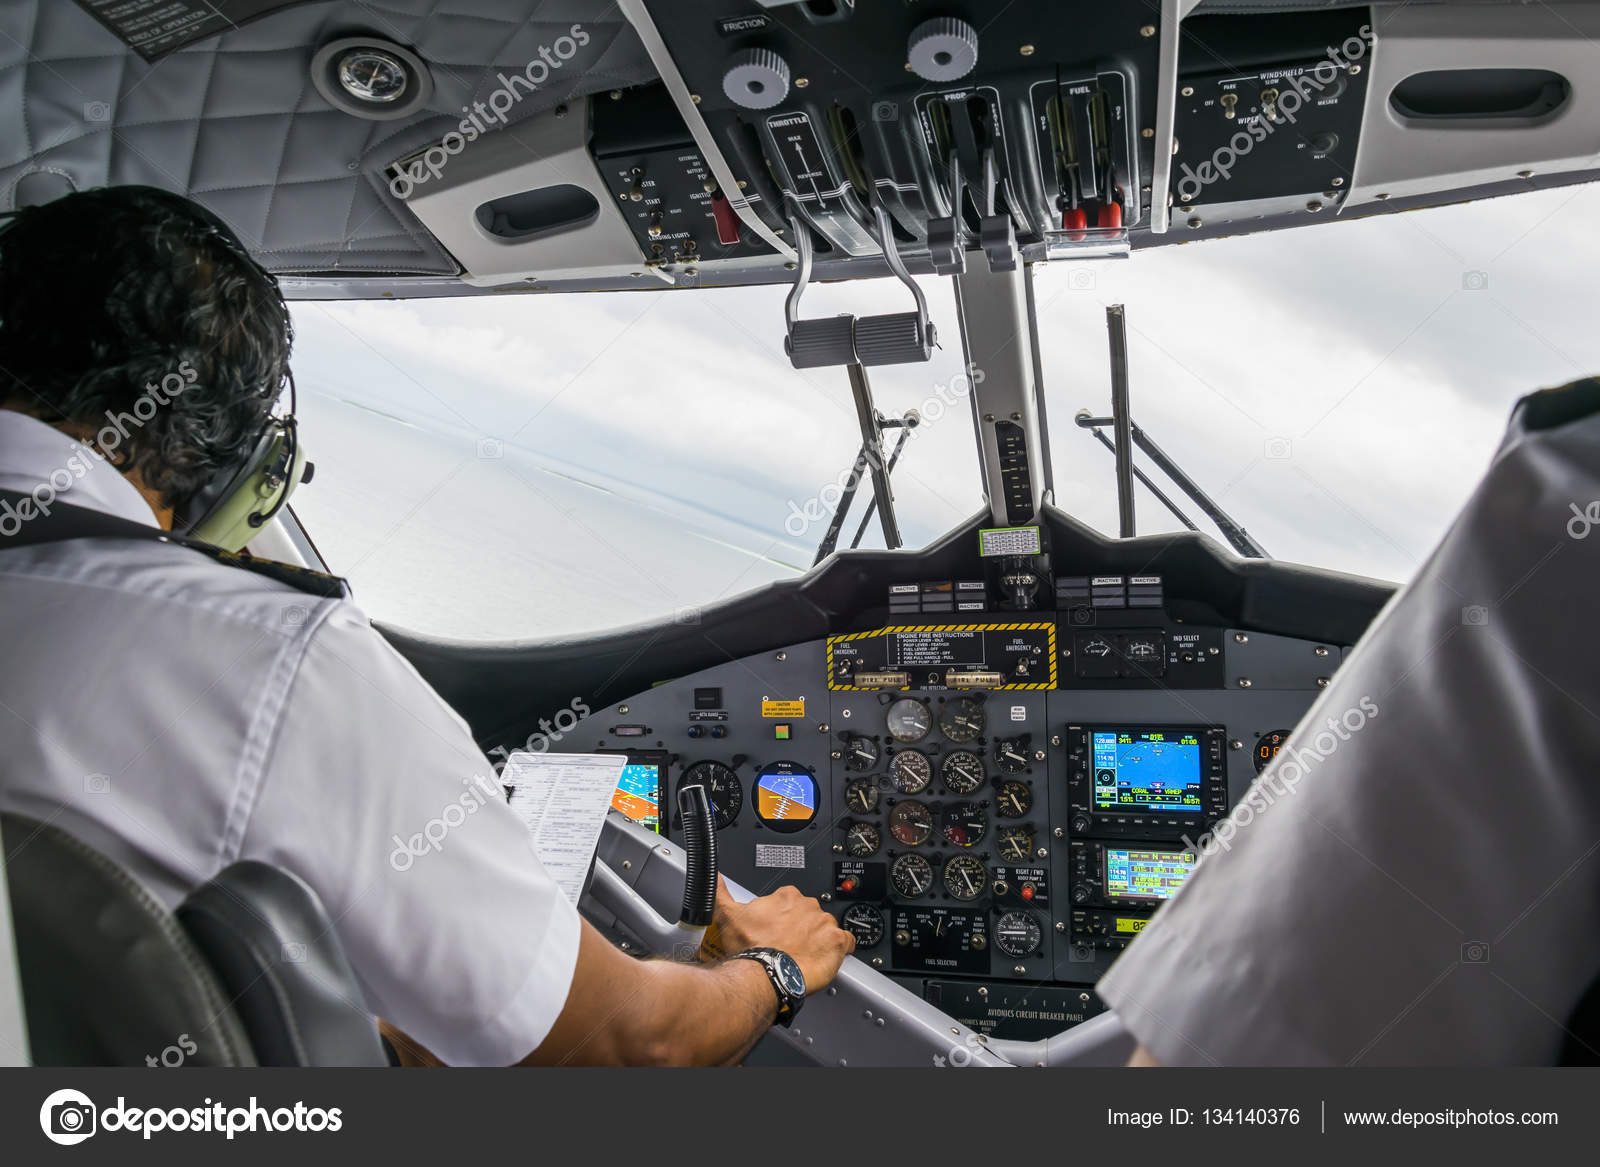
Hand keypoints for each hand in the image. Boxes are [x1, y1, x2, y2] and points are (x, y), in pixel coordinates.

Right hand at [705, 877, 854, 991]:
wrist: (764, 974)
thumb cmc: (750, 948)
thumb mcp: (727, 915)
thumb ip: (720, 892)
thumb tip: (715, 877)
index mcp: (786, 896)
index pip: (790, 902)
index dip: (784, 918)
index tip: (777, 929)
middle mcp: (808, 906)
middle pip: (809, 914)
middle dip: (801, 928)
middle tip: (789, 945)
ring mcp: (824, 924)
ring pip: (826, 928)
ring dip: (818, 939)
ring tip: (805, 955)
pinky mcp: (837, 942)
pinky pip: (847, 942)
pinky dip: (842, 948)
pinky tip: (830, 956)